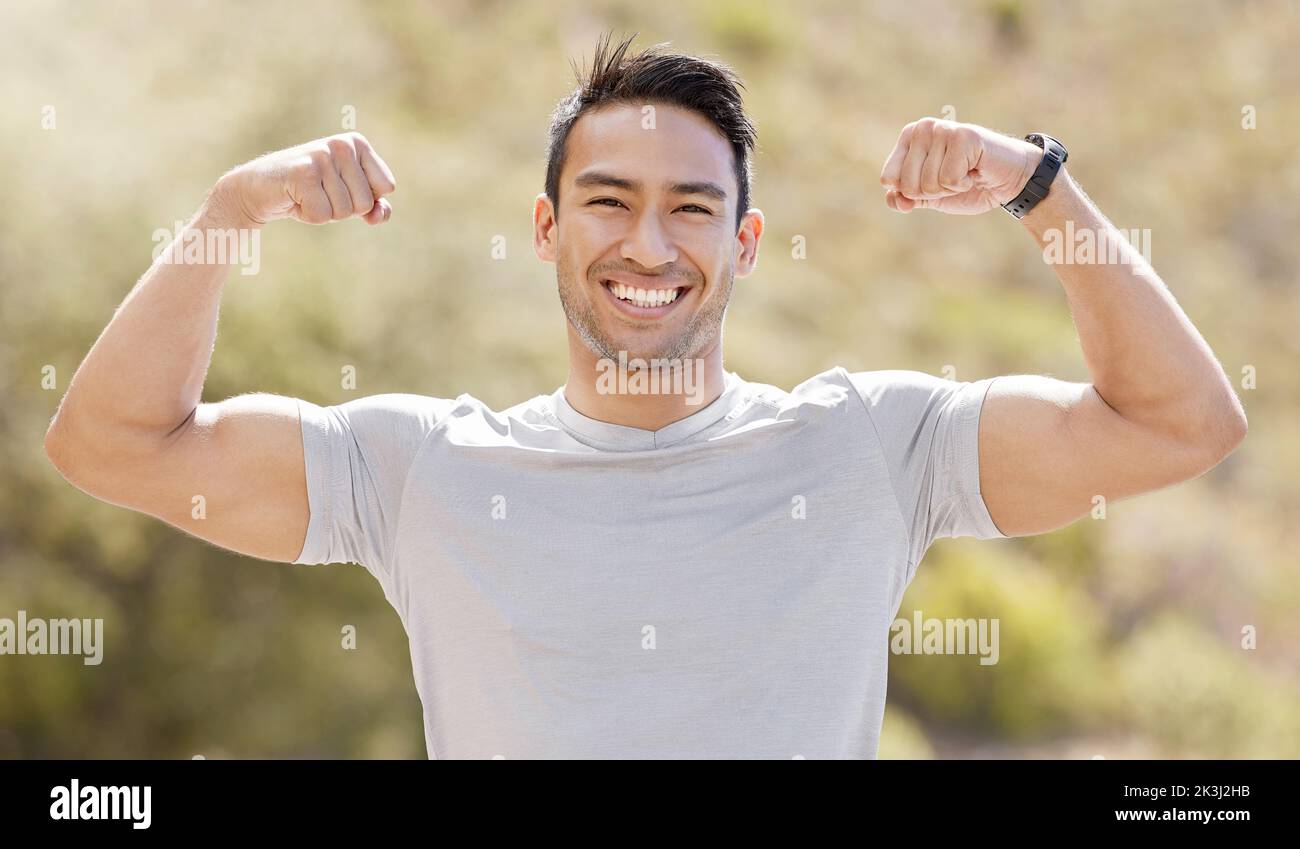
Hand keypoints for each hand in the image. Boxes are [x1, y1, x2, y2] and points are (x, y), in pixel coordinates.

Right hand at [213, 132, 396, 226]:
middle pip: (365, 202)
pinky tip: (295, 198)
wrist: (259, 190)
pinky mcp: (302, 173)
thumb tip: (379, 214)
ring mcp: (321, 156)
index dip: (365, 199)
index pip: (386, 186)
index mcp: (357, 143)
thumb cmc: (309, 193)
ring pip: (344, 211)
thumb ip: (373, 206)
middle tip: (318, 193)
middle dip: (342, 209)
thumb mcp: (346, 198)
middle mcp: (341, 144)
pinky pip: (322, 215)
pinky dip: (308, 216)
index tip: (340, 188)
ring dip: (324, 213)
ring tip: (306, 194)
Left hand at [879, 118, 1042, 214]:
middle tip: (953, 178)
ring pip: (928, 184)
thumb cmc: (968, 184)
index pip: (888, 179)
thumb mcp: (930, 196)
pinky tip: (975, 170)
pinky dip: (963, 184)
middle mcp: (922, 127)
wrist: (1008, 181)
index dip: (912, 193)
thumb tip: (894, 198)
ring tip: (966, 172)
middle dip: (933, 192)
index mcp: (909, 137)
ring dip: (950, 188)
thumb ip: (905, 198)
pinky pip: (949, 180)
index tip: (935, 181)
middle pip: (907, 184)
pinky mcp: (963, 137)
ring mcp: (943, 129)